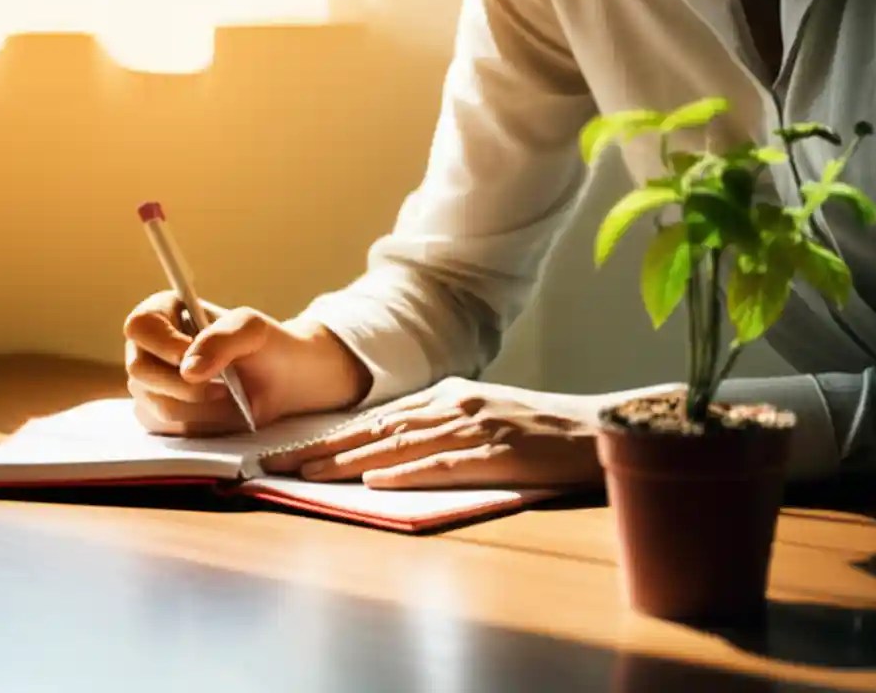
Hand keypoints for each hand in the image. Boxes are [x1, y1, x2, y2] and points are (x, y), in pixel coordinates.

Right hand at [123, 292, 371, 435]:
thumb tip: (188, 370)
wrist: (284, 382)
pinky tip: (221, 415)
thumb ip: (223, 339)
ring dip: (196, 409)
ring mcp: (151, 385)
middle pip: (140, 371)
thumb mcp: (253, 330)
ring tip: (229, 399)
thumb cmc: (267, 346)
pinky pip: (165, 429)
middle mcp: (149, 349)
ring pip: (152, 405)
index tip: (196, 361)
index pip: (140, 326)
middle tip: (223, 389)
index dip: (164, 345)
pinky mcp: (161, 416)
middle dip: (184, 387)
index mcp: (164, 314)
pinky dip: (197, 427)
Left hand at [262, 378, 631, 489]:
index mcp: (446, 395)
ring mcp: (475, 428)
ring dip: (350, 461)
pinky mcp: (498, 454)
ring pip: (400, 445)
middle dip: (323, 448)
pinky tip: (375, 481)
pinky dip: (407, 472)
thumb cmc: (537, 428)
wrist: (597, 428)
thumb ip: (435, 423)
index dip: (329, 435)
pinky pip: (444, 464)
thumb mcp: (480, 412)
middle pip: (376, 429)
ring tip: (310, 474)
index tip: (289, 451)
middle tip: (278, 464)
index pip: (375, 417)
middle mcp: (453, 406)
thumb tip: (384, 448)